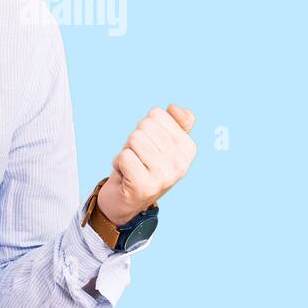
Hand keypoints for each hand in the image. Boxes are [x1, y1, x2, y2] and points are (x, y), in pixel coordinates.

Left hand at [96, 104, 196, 224]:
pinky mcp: (143, 186)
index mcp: (188, 149)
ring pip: (134, 139)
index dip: (146, 127)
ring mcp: (163, 176)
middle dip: (134, 139)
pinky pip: (124, 156)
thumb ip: (176, 121)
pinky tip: (125, 176)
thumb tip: (174, 108)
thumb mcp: (163, 141)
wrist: (127, 200)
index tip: (149, 145)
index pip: (157, 114)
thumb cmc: (143, 165)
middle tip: (138, 157)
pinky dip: (118, 164)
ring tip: (132, 166)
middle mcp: (180, 164)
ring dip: (126, 151)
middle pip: (144, 126)